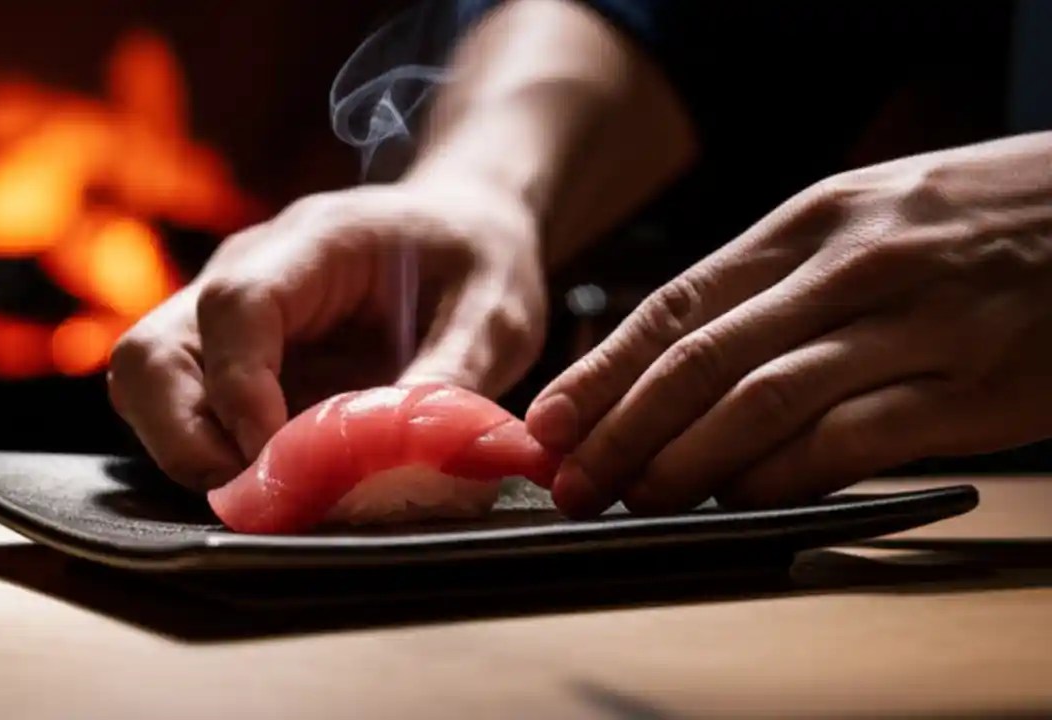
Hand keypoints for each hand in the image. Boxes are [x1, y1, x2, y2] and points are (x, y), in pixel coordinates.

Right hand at [107, 175, 546, 489]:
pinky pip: (178, 409)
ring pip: (146, 385)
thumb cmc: (476, 256)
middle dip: (186, 440)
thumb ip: (456, 377)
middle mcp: (244, 272)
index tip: (280, 459)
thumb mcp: (496, 312)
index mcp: (313, 242)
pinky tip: (270, 485)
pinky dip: (205, 455)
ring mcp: (222, 317)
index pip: (237, 307)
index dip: (243, 391)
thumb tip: (412, 466)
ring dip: (184, 453)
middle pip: (153, 352)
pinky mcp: (225, 359)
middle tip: (259, 499)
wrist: (461, 225)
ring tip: (263, 499)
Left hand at [526, 132, 1051, 516]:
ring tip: (636, 499)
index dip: (602, 372)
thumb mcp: (870, 217)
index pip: (676, 304)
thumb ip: (781, 283)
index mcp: (812, 222)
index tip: (550, 422)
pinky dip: (783, 479)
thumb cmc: (984, 219)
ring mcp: (910, 326)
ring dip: (683, 461)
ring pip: (761, 403)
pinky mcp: (971, 388)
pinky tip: (743, 502)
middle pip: (699, 359)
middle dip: (620, 429)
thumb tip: (682, 359)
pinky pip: (849, 442)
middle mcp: (849, 268)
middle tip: (572, 482)